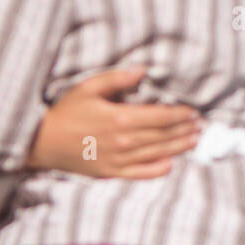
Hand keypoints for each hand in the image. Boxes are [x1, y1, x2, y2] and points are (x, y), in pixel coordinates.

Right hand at [27, 68, 201, 178]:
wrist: (43, 143)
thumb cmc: (65, 112)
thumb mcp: (88, 88)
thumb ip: (117, 79)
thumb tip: (142, 70)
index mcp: (120, 118)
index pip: (161, 117)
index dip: (180, 115)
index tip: (193, 112)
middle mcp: (124, 141)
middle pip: (164, 135)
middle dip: (185, 130)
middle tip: (201, 126)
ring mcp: (119, 160)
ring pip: (158, 154)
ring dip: (179, 147)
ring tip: (194, 141)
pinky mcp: (112, 173)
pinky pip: (141, 174)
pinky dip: (158, 169)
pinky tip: (170, 164)